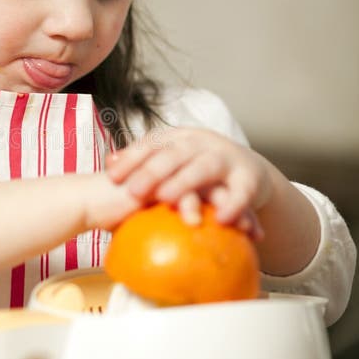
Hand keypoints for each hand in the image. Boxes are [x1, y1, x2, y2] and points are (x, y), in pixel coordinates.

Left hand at [105, 127, 272, 239]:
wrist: (247, 168)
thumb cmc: (197, 169)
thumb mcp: (172, 161)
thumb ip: (144, 162)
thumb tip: (109, 161)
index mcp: (180, 138)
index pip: (152, 144)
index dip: (132, 159)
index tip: (112, 177)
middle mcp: (202, 144)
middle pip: (174, 154)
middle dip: (152, 171)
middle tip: (133, 191)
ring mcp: (227, 158)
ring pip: (204, 167)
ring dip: (185, 182)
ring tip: (166, 200)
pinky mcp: (249, 178)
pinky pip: (241, 192)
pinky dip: (232, 205)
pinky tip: (221, 220)